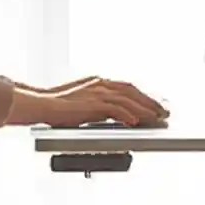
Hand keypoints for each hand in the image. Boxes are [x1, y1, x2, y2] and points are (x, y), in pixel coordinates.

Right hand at [7, 77, 168, 127]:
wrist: (40, 105)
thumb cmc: (56, 109)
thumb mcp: (82, 105)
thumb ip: (99, 108)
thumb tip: (117, 117)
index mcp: (98, 83)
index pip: (127, 87)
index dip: (144, 95)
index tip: (155, 103)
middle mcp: (100, 84)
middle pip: (132, 91)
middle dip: (151, 102)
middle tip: (165, 112)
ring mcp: (96, 93)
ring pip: (128, 100)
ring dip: (145, 110)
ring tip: (157, 119)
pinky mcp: (91, 104)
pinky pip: (115, 109)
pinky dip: (127, 115)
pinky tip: (136, 122)